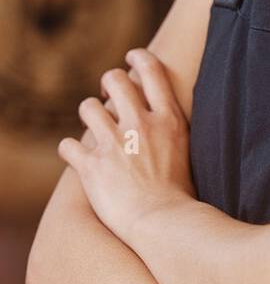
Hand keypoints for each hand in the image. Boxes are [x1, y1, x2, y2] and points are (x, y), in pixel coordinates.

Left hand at [58, 47, 193, 245]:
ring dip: (87, 116)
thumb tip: (163, 116)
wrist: (166, 226)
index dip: (137, 57)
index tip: (130, 57)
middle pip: (114, 80)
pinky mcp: (91, 167)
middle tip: (106, 97)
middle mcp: (140, 124)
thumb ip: (171, 128)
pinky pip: (67, 146)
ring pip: (86, 107)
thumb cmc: (183, 197)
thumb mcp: (186, 151)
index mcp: (167, 119)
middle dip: (107, 83)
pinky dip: (70, 151)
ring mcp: (114, 144)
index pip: (150, 69)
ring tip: (93, 130)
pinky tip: (77, 159)